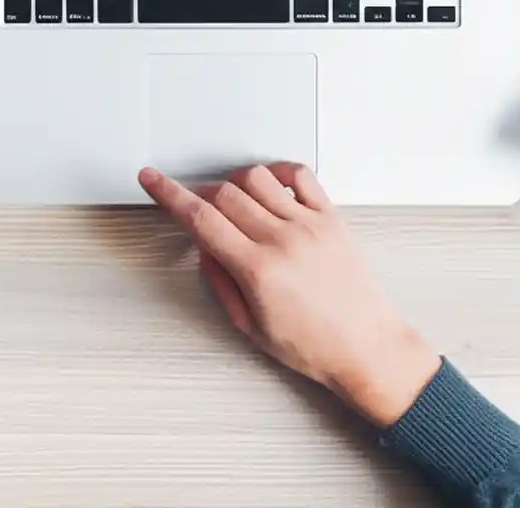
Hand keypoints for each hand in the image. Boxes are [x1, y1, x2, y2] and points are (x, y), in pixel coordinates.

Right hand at [139, 164, 441, 427]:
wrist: (367, 349)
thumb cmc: (315, 346)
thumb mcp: (251, 326)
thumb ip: (221, 281)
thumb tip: (204, 247)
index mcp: (258, 270)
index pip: (200, 218)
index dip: (168, 194)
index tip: (152, 180)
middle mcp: (283, 241)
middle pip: (224, 194)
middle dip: (202, 196)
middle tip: (200, 209)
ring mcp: (310, 225)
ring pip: (257, 178)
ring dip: (236, 183)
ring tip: (236, 203)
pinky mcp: (332, 218)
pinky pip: (300, 175)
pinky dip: (277, 172)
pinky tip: (271, 187)